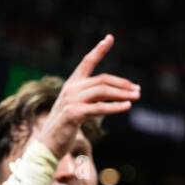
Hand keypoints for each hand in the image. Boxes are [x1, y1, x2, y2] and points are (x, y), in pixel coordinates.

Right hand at [36, 35, 139, 160]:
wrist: (47, 147)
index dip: (99, 50)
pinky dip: (115, 106)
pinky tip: (127, 106)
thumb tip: (115, 96)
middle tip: (138, 90)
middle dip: (122, 84)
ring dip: (122, 94)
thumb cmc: (63, 130)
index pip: (86, 63)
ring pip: (102, 91)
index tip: (110, 38)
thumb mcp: (77, 110)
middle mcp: (70, 89)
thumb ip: (92, 100)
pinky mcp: (73, 113)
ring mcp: (70, 100)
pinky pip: (99, 107)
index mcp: (71, 85)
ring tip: (136, 97)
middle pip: (102, 80)